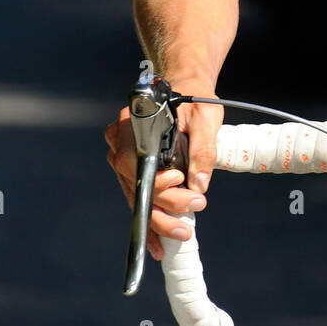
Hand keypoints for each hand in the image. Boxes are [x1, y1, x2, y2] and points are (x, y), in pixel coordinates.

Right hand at [104, 87, 223, 260]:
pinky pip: (136, 196)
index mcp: (136, 123)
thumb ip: (202, 149)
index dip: (160, 188)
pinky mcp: (128, 167)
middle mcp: (120, 140)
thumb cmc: (194, 97)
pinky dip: (149, 218)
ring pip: (136, 195)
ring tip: (180, 233)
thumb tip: (199, 184)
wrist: (183, 85)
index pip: (140, 165)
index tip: (187, 195)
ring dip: (158, 219)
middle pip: (137, 185)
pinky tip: (158, 240)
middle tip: (195, 212)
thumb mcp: (206, 117)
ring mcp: (120, 155)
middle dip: (166, 207)